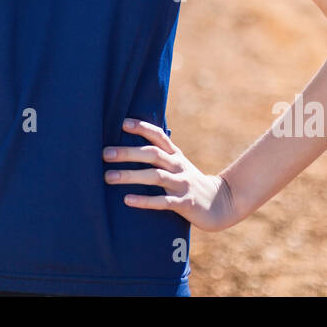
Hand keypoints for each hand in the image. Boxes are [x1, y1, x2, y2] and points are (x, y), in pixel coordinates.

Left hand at [102, 118, 238, 231]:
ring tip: (108, 177)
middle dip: (128, 153)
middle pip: (153, 154)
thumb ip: (160, 156)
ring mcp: (182, 184)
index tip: (123, 123)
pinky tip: (127, 200)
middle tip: (105, 154)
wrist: (221, 203)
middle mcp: (178, 166)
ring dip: (130, 176)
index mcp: (176, 155)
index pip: (159, 136)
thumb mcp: (178, 166)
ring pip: (155, 176)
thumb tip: (129, 146)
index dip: (142, 128)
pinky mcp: (185, 203)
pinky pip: (163, 202)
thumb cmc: (189, 183)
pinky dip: (145, 200)